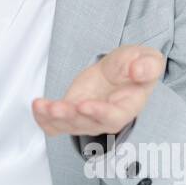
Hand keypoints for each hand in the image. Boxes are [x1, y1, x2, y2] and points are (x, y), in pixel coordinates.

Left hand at [32, 45, 165, 137]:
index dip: (99, 113)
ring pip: (68, 124)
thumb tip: (138, 70)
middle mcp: (105, 116)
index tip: (84, 105)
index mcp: (127, 107)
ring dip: (53, 117)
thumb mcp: (148, 59)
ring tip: (42, 106)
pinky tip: (37, 107)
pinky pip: (56, 122)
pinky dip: (44, 118)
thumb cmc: (136, 67)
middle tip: (57, 108)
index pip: (113, 117)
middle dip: (70, 116)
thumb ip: (148, 66)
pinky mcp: (71, 111)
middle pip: (87, 123)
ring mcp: (86, 116)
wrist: (123, 70)